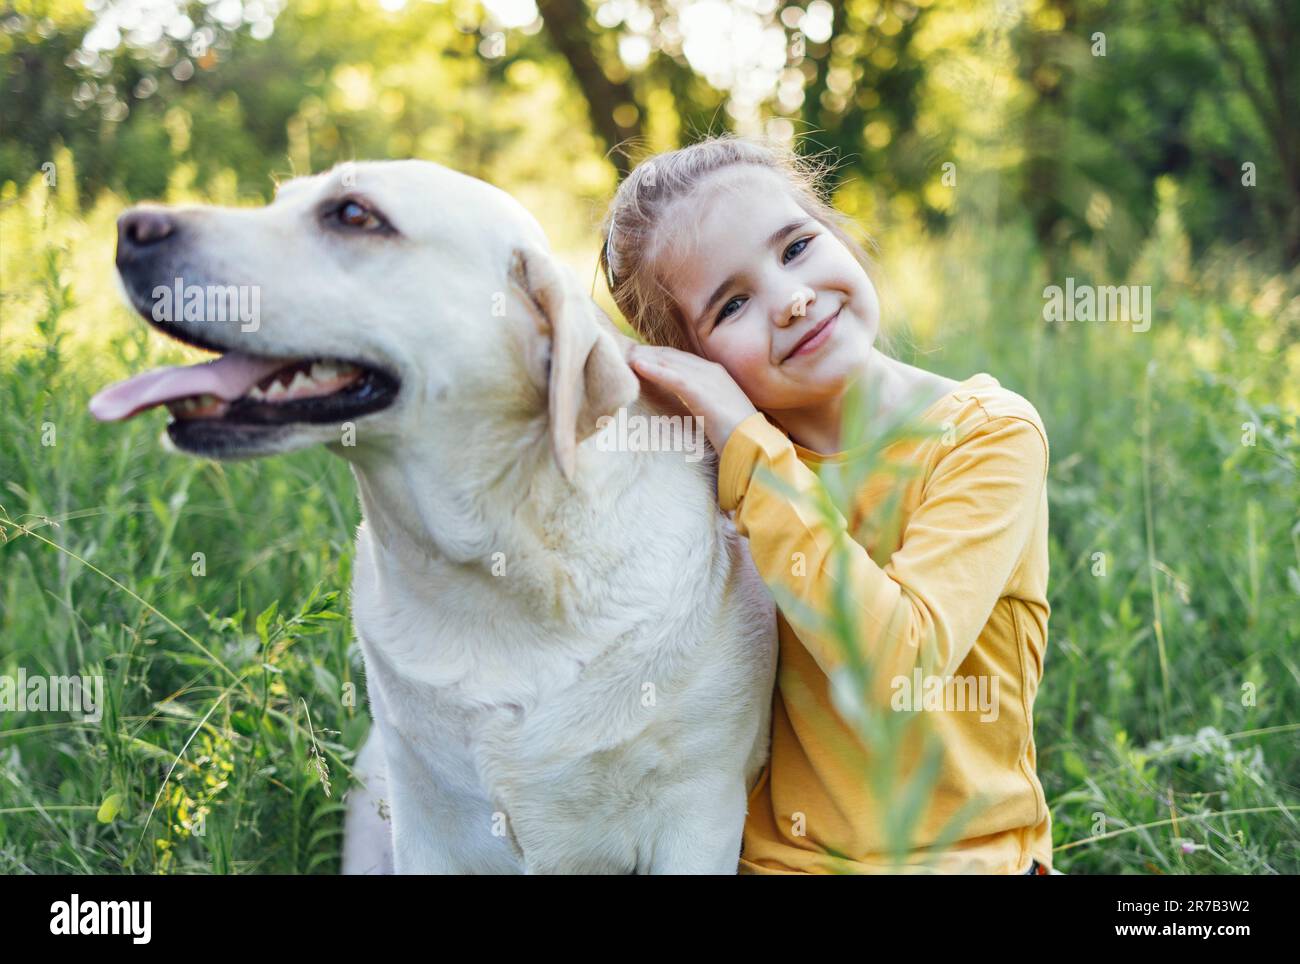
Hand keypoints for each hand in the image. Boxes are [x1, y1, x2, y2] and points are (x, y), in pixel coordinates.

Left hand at [627, 345, 758, 453]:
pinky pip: (674, 378)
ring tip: (624, 355)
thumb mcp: (716, 413)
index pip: (680, 359)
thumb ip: (700, 404)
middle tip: (623, 350)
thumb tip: (684, 408)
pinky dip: (655, 370)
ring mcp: (708, 380)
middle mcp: (711, 371)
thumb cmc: (736, 436)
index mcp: (716, 374)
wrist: (755, 446)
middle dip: (647, 352)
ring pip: (670, 363)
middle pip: (672, 356)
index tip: (637, 355)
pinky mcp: (702, 393)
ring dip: (646, 357)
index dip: (658, 355)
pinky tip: (637, 366)